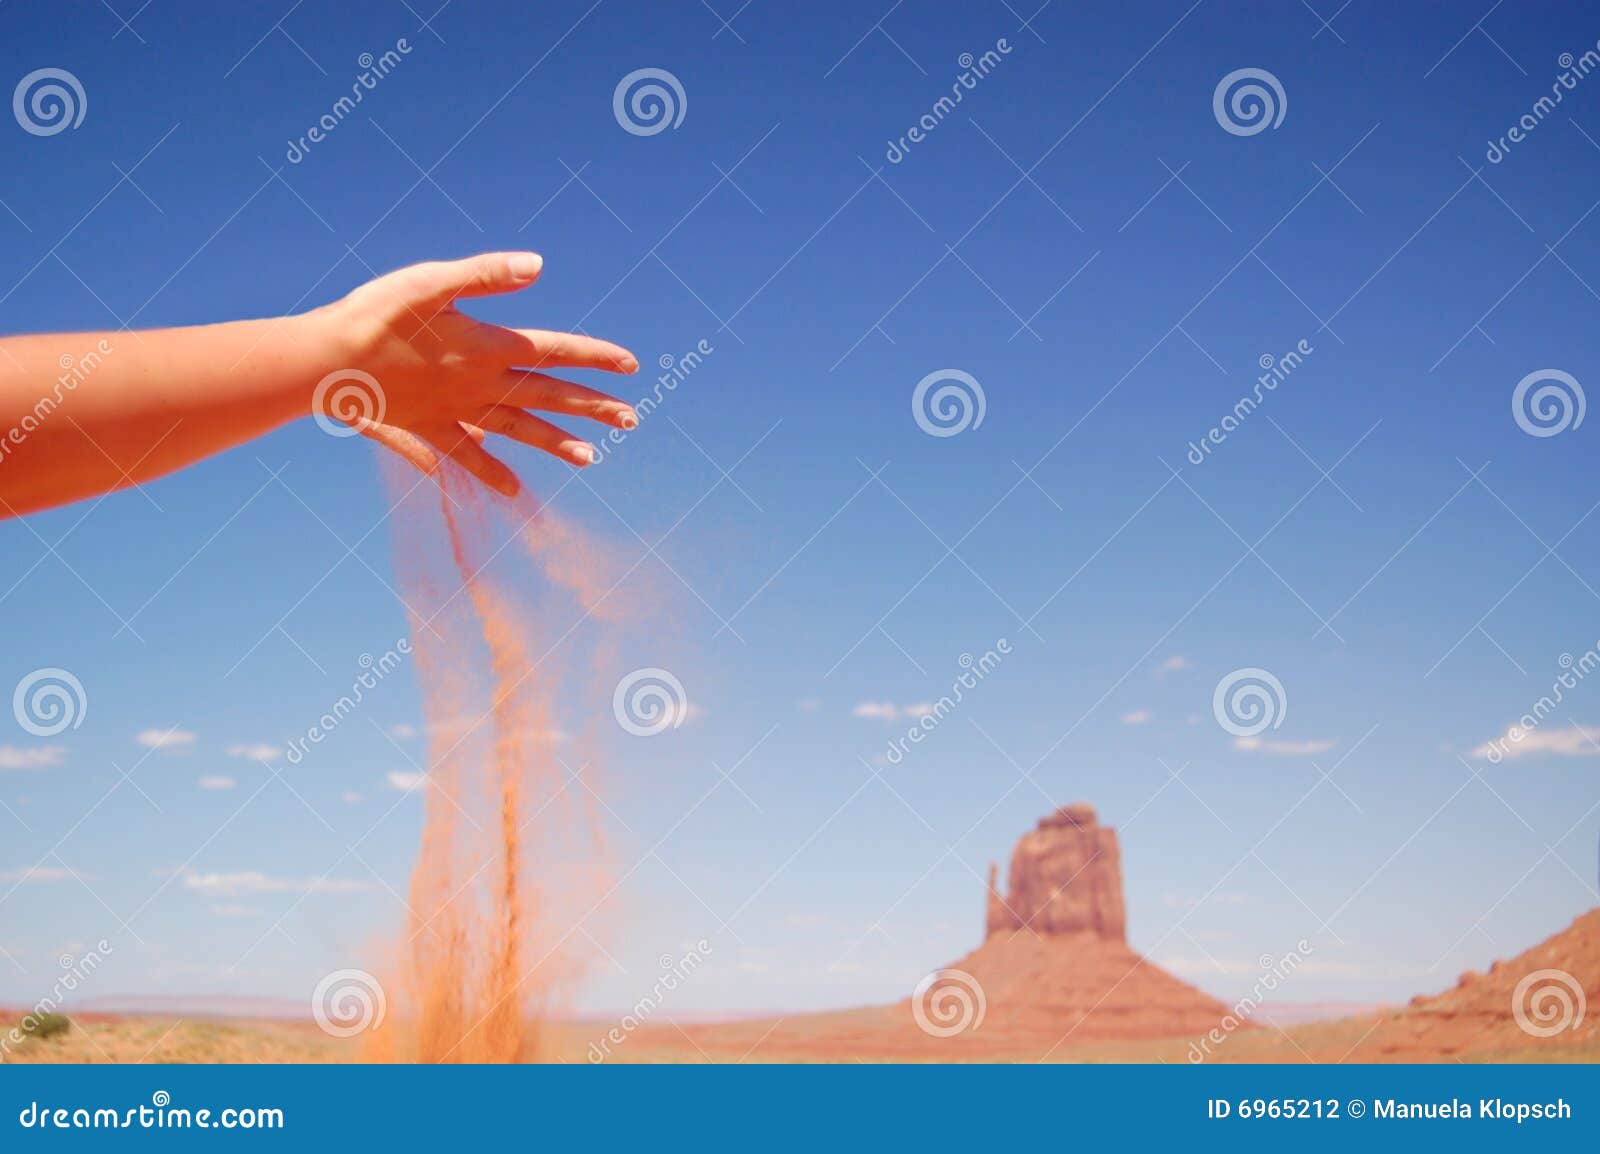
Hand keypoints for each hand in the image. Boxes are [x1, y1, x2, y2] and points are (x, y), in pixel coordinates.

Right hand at [310, 251, 638, 495]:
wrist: (324, 363)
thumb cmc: (374, 315)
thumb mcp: (430, 282)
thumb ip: (486, 275)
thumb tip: (538, 264)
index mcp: (489, 347)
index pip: (556, 351)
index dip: (595, 356)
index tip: (633, 366)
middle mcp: (481, 385)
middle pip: (548, 396)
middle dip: (592, 406)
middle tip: (632, 419)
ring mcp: (456, 412)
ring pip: (518, 430)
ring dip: (555, 442)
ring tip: (590, 458)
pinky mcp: (428, 429)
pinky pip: (468, 455)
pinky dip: (491, 472)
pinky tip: (513, 491)